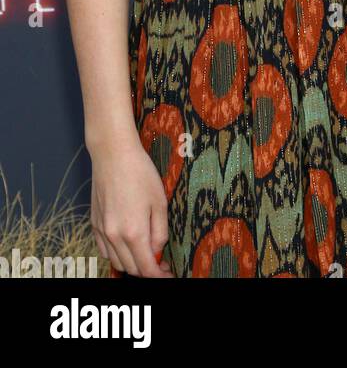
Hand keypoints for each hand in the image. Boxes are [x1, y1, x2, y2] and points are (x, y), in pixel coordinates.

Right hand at [89, 135, 173, 276]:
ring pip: (116, 262)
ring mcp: (102, 231)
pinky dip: (116, 254)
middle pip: (131, 269)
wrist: (113, 155)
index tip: (168, 274)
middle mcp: (114, 236)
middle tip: (161, 262)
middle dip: (147, 270)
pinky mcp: (94, 224)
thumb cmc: (140, 173)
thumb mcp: (159, 201)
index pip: (146, 269)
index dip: (159, 275)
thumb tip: (157, 252)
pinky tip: (127, 244)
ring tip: (146, 252)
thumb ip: (160, 232)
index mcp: (133, 232)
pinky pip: (104, 250)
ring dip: (132, 263)